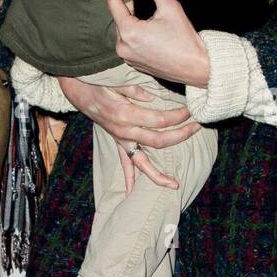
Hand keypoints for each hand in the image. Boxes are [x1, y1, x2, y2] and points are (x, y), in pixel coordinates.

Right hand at [56, 75, 199, 193]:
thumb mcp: (115, 81)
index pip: (159, 120)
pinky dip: (130, 180)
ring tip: (174, 185)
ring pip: (142, 163)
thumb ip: (134, 89)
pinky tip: (133, 195)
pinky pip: (125, 165)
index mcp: (125, 115)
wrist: (79, 91)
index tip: (191, 110)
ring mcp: (121, 140)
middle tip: (197, 127)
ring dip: (159, 175)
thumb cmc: (98, 84)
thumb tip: (152, 98)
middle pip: (158, 141)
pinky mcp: (118, 143)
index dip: (177, 116)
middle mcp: (124, 132)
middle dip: (181, 136)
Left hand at [106, 0, 209, 87]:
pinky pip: (128, 44)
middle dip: (132, 8)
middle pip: (120, 18)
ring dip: (133, 22)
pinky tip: (153, 36)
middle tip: (151, 7)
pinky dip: (136, 35)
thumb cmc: (184, 38)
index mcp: (129, 32)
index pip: (114, 4)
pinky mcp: (134, 65)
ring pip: (124, 31)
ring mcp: (127, 58)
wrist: (197, 67)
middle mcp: (123, 47)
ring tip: (154, 23)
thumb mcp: (170, 7)